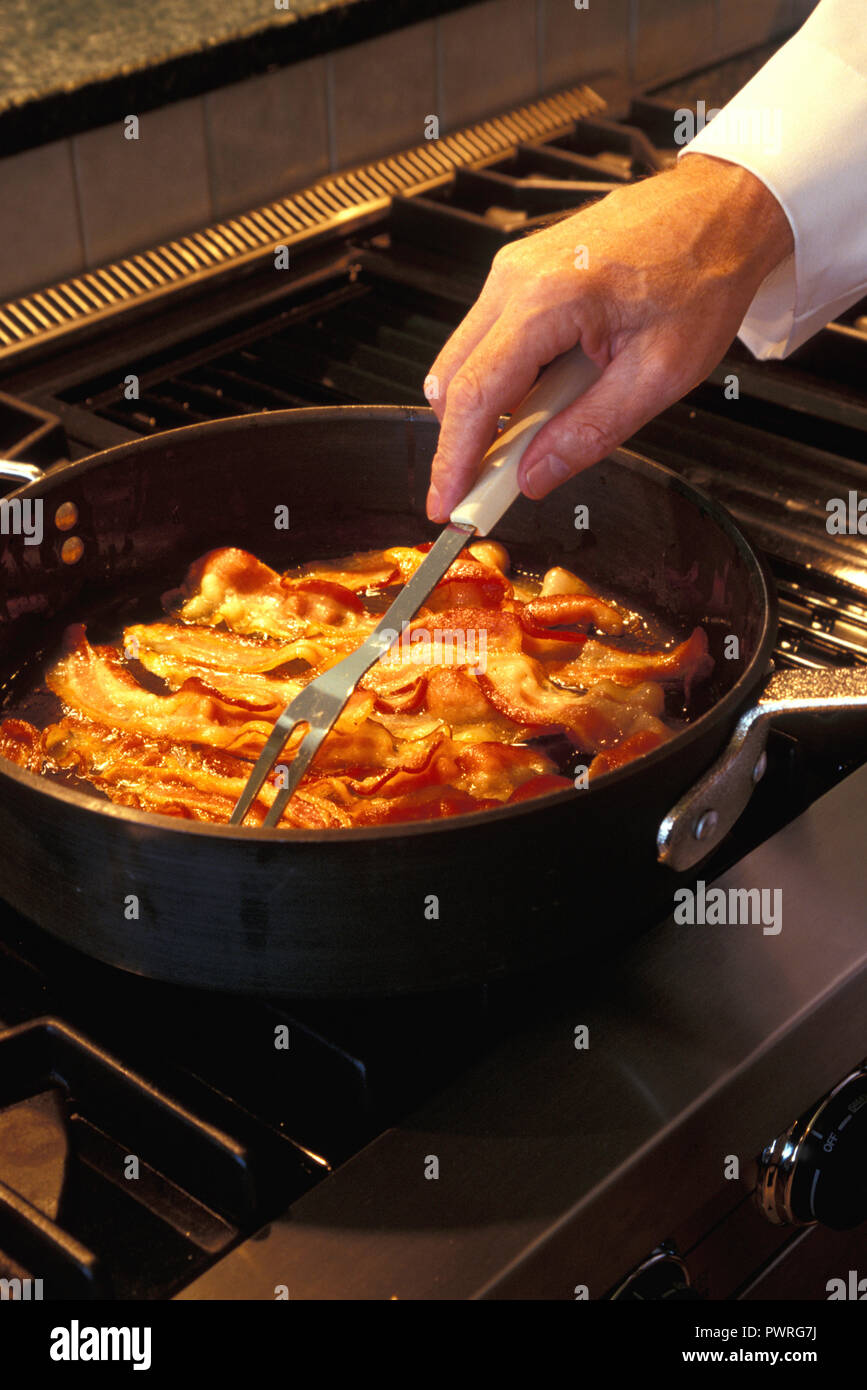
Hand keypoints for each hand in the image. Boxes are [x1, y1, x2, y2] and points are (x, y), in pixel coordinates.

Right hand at [424, 153, 793, 520]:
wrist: (720, 210)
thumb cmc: (703, 275)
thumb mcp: (658, 375)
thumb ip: (590, 432)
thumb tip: (535, 474)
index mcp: (547, 300)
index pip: (475, 396)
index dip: (454, 460)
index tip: (447, 502)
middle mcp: (516, 278)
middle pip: (453, 380)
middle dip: (464, 441)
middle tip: (489, 488)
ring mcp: (514, 272)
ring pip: (467, 362)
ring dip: (491, 410)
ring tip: (544, 432)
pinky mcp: (522, 275)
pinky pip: (491, 341)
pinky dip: (508, 381)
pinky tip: (552, 394)